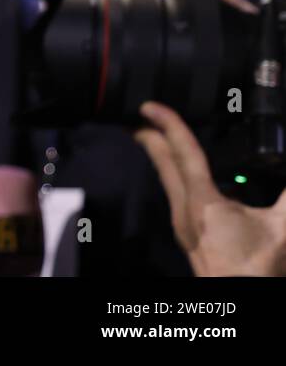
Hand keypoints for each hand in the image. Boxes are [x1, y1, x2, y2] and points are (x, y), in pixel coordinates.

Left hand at [134, 101, 285, 275]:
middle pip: (165, 166)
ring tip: (162, 142)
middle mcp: (185, 212)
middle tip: (141, 118)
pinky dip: (180, 180)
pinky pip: (180, 199)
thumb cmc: (257, 270)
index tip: (149, 105)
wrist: (240, 306)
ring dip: (166, 160)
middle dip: (151, 139)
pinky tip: (197, 183)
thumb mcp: (282, 228)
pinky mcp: (191, 239)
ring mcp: (184, 228)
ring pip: (170, 183)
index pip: (183, 153)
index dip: (169, 125)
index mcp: (203, 203)